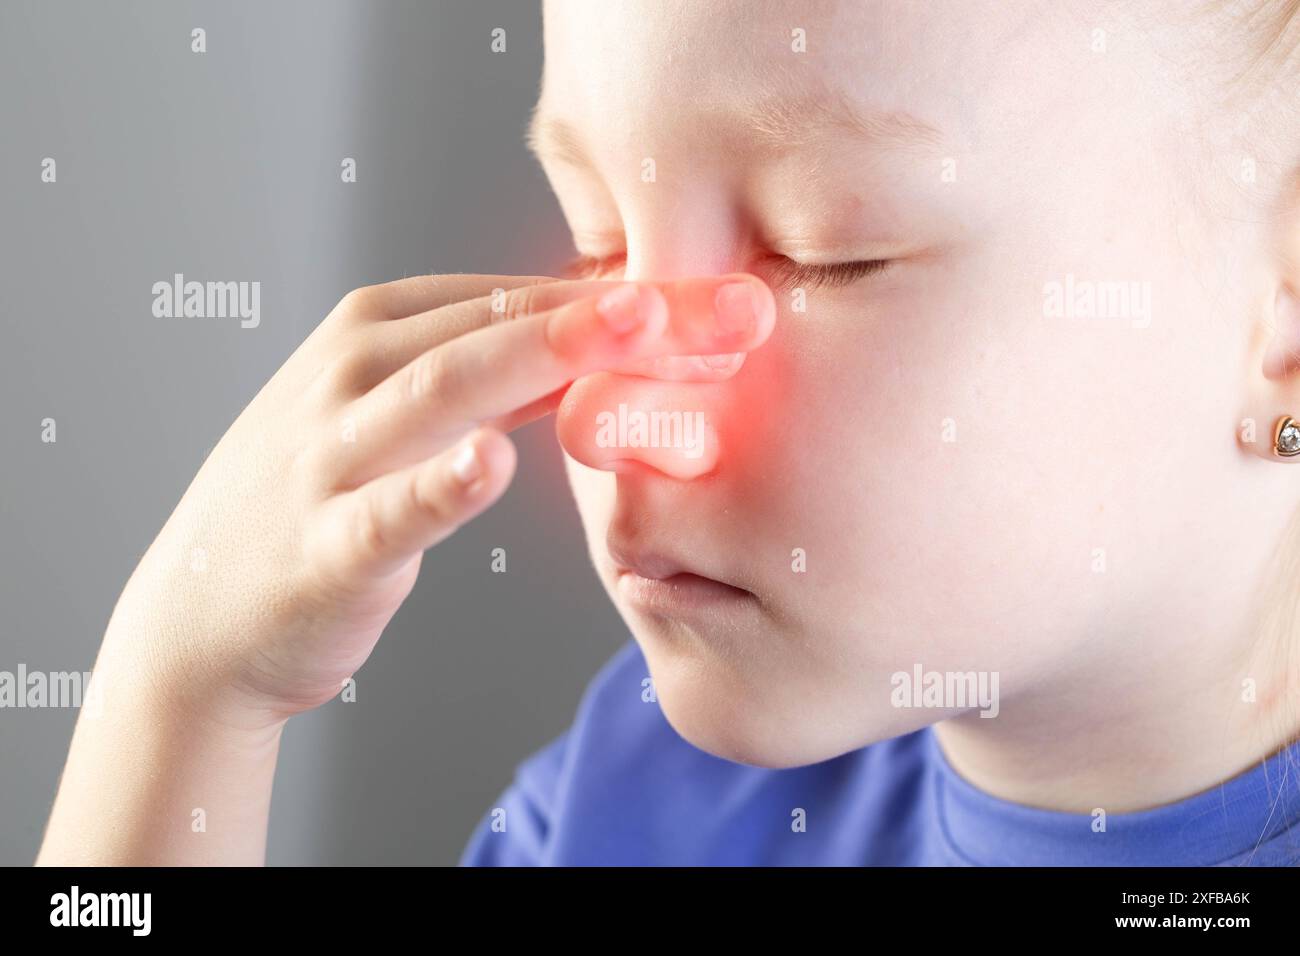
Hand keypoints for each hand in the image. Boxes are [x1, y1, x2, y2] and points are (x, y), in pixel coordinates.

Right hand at [102, 272, 775, 728]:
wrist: (204, 612)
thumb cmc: (328, 500)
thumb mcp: (410, 415)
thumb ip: (502, 376)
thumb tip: (612, 341)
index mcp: (383, 327)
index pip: (521, 298)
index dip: (631, 296)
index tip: (730, 298)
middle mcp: (354, 369)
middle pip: (501, 326)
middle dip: (620, 313)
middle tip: (727, 301)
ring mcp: (332, 452)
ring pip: (447, 387)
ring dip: (543, 354)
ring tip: (633, 329)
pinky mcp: (322, 541)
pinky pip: (386, 509)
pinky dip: (439, 482)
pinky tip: (489, 462)